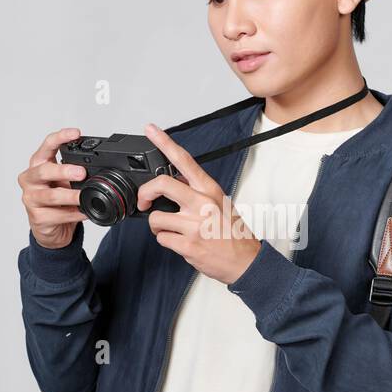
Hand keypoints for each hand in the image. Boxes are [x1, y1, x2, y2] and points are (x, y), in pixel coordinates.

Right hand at [18, 128, 88, 249]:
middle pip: (44, 171)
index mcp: (38, 164)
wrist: (51, 228)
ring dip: (71, 195)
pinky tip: (84, 212)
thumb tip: (98, 167)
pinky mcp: (37, 218)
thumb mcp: (66, 181)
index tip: (75, 133)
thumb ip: (75, 171)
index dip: (60, 137)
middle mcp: (30, 179)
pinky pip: (58, 215)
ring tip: (84, 196)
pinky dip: (74, 213)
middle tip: (81, 172)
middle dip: (64, 170)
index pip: (47, 146)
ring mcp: (31, 199)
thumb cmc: (57, 200)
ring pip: (51, 196)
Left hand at [137, 122, 261, 283]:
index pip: (184, 160)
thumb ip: (197, 192)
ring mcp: (194, 225)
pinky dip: (166, 241)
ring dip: (158, 226)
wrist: (246, 262)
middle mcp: (202, 204)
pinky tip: (181, 243)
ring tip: (173, 230)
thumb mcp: (220, 203)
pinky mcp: (188, 245)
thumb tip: (175, 182)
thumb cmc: (233, 233)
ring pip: (156, 218)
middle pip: (161, 185)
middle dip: (145, 193)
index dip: (164, 142)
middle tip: (144, 200)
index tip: (151, 129)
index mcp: (209, 190)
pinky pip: (162, 239)